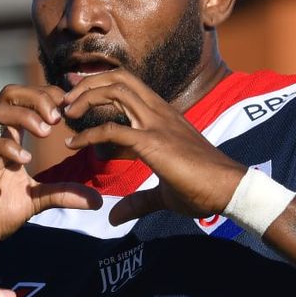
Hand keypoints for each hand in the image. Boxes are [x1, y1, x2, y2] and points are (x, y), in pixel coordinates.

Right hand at [0, 85, 100, 248]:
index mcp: (10, 138)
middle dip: (37, 98)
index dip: (48, 97)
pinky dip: (7, 147)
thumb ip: (63, 194)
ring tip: (46, 133)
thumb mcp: (36, 201)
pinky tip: (24, 160)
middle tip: (58, 118)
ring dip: (24, 115)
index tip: (70, 110)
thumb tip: (97, 200)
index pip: (27, 100)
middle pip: (10, 93)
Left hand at [63, 70, 246, 224]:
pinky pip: (113, 130)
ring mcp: (157, 124)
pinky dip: (88, 134)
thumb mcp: (164, 194)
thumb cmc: (204, 189)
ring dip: (85, 98)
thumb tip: (114, 217)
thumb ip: (138, 202)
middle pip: (120, 79)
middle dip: (88, 84)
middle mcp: (160, 112)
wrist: (230, 189)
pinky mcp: (154, 143)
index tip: (77, 97)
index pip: (129, 85)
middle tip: (65, 100)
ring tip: (66, 113)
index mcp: (164, 116)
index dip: (101, 86)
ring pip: (116, 91)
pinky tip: (72, 144)